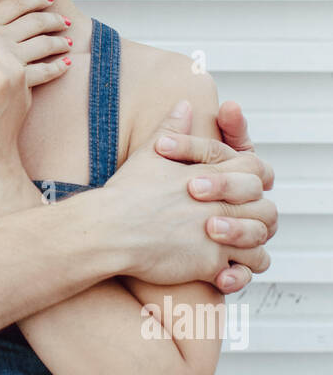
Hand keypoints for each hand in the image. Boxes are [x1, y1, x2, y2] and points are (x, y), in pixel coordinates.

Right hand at [0, 0, 71, 89]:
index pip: (13, 6)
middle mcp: (1, 42)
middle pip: (33, 23)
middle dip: (51, 19)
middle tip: (64, 19)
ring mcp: (12, 63)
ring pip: (42, 45)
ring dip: (57, 42)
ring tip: (67, 42)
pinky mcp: (17, 85)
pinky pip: (43, 73)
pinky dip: (57, 68)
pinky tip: (66, 65)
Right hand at [105, 101, 275, 292]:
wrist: (110, 231)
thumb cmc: (125, 194)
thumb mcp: (149, 154)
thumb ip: (172, 128)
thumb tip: (185, 103)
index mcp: (210, 173)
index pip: (254, 168)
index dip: (254, 178)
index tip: (244, 189)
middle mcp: (220, 202)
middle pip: (264, 204)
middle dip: (258, 212)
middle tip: (243, 219)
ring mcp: (219, 232)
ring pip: (261, 236)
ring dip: (253, 240)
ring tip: (237, 244)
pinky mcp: (211, 261)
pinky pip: (246, 268)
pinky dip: (242, 271)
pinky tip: (226, 271)